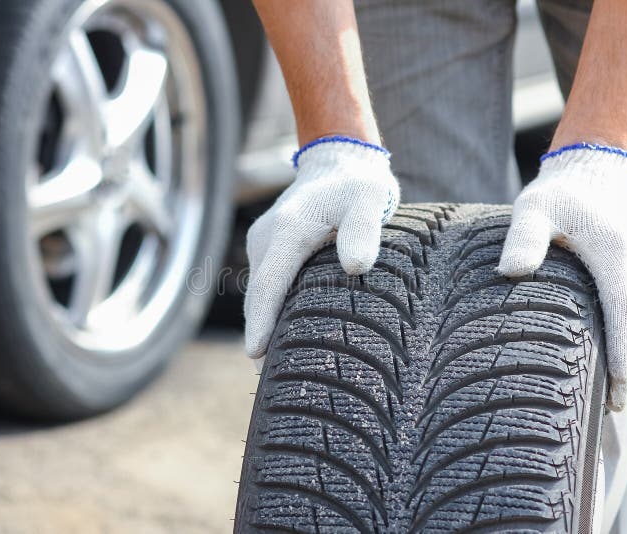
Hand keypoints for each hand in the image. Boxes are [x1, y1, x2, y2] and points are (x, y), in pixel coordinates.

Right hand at [244, 137, 399, 359]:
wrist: (339, 161)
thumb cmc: (359, 185)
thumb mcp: (371, 200)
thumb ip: (364, 231)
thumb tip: (356, 268)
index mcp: (289, 230)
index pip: (269, 285)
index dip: (261, 322)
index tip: (256, 357)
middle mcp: (268, 238)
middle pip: (259, 297)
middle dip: (263, 337)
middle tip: (276, 383)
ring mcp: (264, 243)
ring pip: (261, 293)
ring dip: (267, 326)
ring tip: (280, 371)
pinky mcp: (268, 248)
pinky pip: (267, 285)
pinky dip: (272, 310)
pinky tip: (286, 337)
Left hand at [497, 144, 626, 410]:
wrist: (595, 165)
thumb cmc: (557, 192)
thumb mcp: (531, 209)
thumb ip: (522, 239)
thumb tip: (512, 273)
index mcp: (616, 251)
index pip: (623, 312)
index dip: (621, 352)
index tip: (616, 387)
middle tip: (610, 406)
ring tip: (616, 392)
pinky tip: (622, 353)